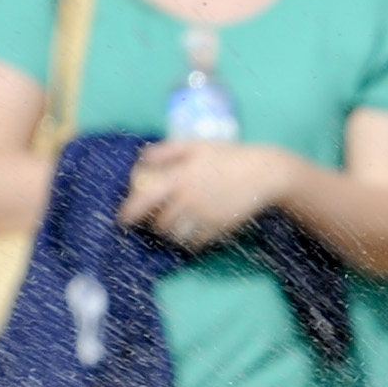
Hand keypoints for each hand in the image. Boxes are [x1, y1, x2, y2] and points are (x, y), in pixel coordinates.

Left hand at [119, 139, 300, 252]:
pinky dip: (191, 241)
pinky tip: (193, 235)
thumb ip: (167, 150)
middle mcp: (188, 199)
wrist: (264, 173)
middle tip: (156, 222)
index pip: (144, 200)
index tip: (123, 219)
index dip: (129, 213)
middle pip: (160, 222)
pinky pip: (197, 241)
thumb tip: (142, 158)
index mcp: (179, 177)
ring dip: (171, 234)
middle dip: (155, 225)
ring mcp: (204, 215)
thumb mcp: (196, 145)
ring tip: (174, 229)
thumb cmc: (229, 155)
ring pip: (177, 234)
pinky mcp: (219, 227)